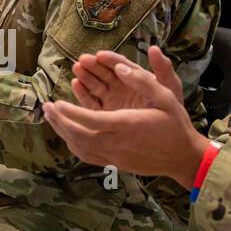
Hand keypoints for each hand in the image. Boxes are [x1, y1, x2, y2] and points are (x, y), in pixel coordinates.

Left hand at [43, 46, 208, 186]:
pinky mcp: (115, 163)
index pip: (90, 119)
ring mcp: (114, 155)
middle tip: (47, 107)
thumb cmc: (175, 124)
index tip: (57, 102)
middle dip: (60, 121)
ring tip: (52, 119)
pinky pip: (88, 156)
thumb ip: (143, 80)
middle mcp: (117, 142)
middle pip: (79, 134)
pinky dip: (74, 145)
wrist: (183, 157)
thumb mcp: (165, 96)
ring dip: (63, 133)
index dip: (70, 112)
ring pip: (80, 147)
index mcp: (126, 124)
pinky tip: (68, 135)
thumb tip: (120, 67)